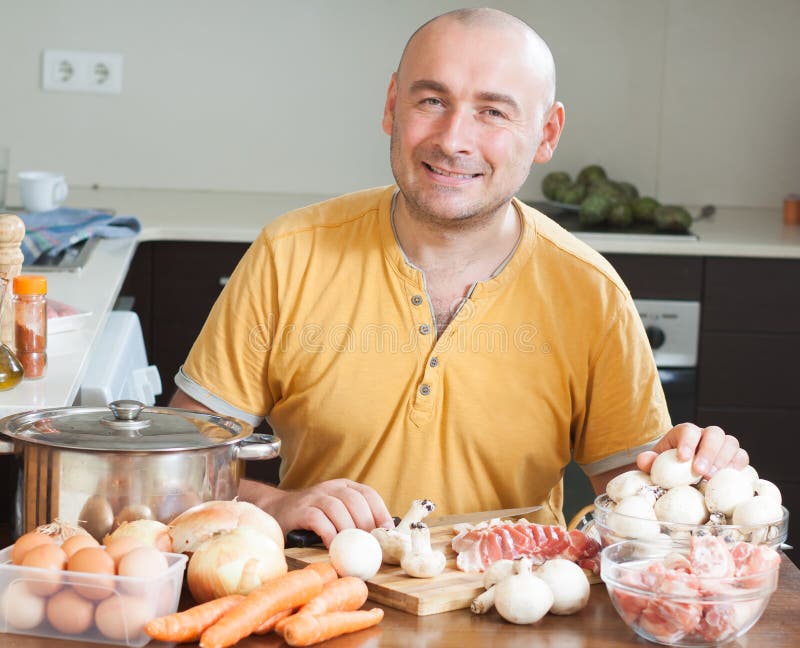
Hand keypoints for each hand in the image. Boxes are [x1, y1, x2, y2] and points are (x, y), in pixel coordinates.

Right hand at [268, 478, 393, 546]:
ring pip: (336, 508)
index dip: (380, 512)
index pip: (368, 493)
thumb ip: (354, 521)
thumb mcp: (336, 514)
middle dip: (365, 523)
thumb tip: (381, 539)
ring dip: (347, 529)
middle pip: (354, 500)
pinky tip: (333, 546)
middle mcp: (330, 488)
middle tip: (369, 544)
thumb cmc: (312, 518)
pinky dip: (328, 533)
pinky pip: (318, 519)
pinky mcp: (299, 510)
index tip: (387, 531)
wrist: (276, 511)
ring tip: (352, 547)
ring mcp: (313, 497)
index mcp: (343, 487)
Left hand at [636, 422, 748, 478]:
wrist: (679, 473)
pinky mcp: (733, 457)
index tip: (683, 459)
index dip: (687, 442)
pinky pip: (741, 456)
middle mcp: (705, 435)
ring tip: (712, 477)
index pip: (688, 430)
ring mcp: (721, 445)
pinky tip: (728, 477)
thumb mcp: (654, 464)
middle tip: (700, 471)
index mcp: (684, 432)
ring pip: (730, 443)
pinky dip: (738, 465)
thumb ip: (648, 461)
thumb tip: (644, 460)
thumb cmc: (666, 466)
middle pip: (714, 433)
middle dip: (708, 452)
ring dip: (724, 460)